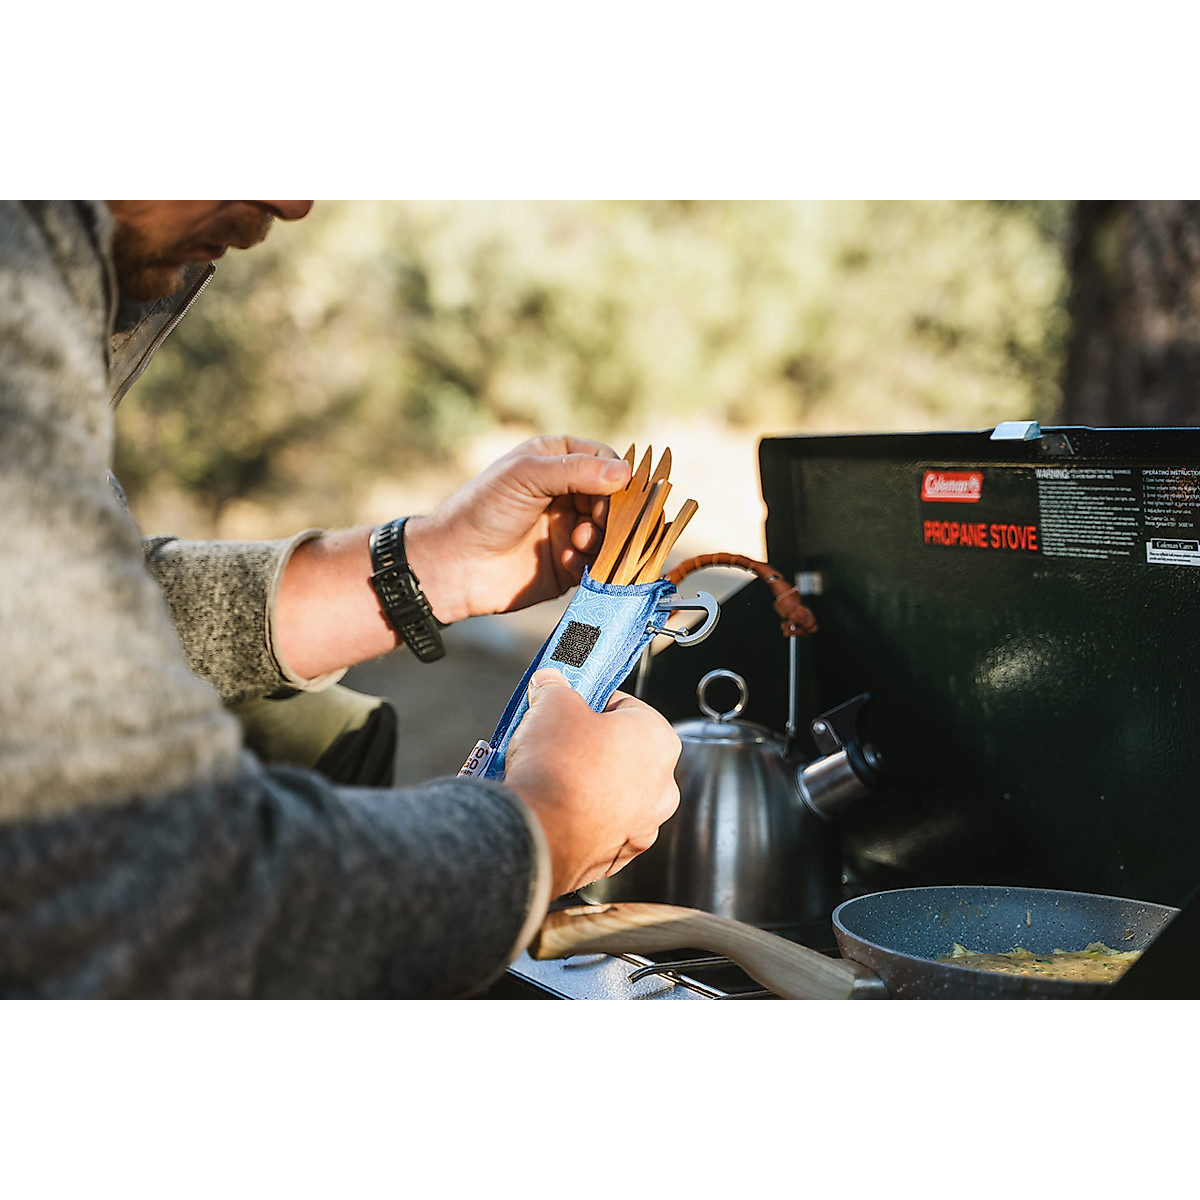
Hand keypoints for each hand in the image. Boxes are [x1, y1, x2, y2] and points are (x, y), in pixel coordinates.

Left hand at [402, 435, 630, 624]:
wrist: (454, 565)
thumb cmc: (482, 510)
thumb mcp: (526, 476)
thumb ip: (576, 470)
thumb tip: (625, 472)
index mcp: (558, 461)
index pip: (606, 462)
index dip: (617, 478)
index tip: (614, 495)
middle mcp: (568, 493)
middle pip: (616, 500)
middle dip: (612, 513)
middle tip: (595, 524)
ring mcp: (570, 529)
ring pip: (612, 533)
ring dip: (603, 538)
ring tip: (578, 542)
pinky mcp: (569, 565)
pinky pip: (598, 563)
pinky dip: (590, 563)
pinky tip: (566, 561)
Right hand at [502, 669, 681, 898]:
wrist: (540, 834)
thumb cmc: (559, 769)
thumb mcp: (552, 704)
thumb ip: (555, 688)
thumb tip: (550, 683)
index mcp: (658, 739)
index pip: (626, 706)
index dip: (591, 703)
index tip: (570, 705)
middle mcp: (662, 785)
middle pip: (622, 751)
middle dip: (590, 745)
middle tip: (557, 740)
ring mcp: (643, 825)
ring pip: (614, 792)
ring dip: (588, 783)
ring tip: (552, 777)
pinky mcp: (618, 855)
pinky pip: (600, 826)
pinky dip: (581, 817)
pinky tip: (555, 808)